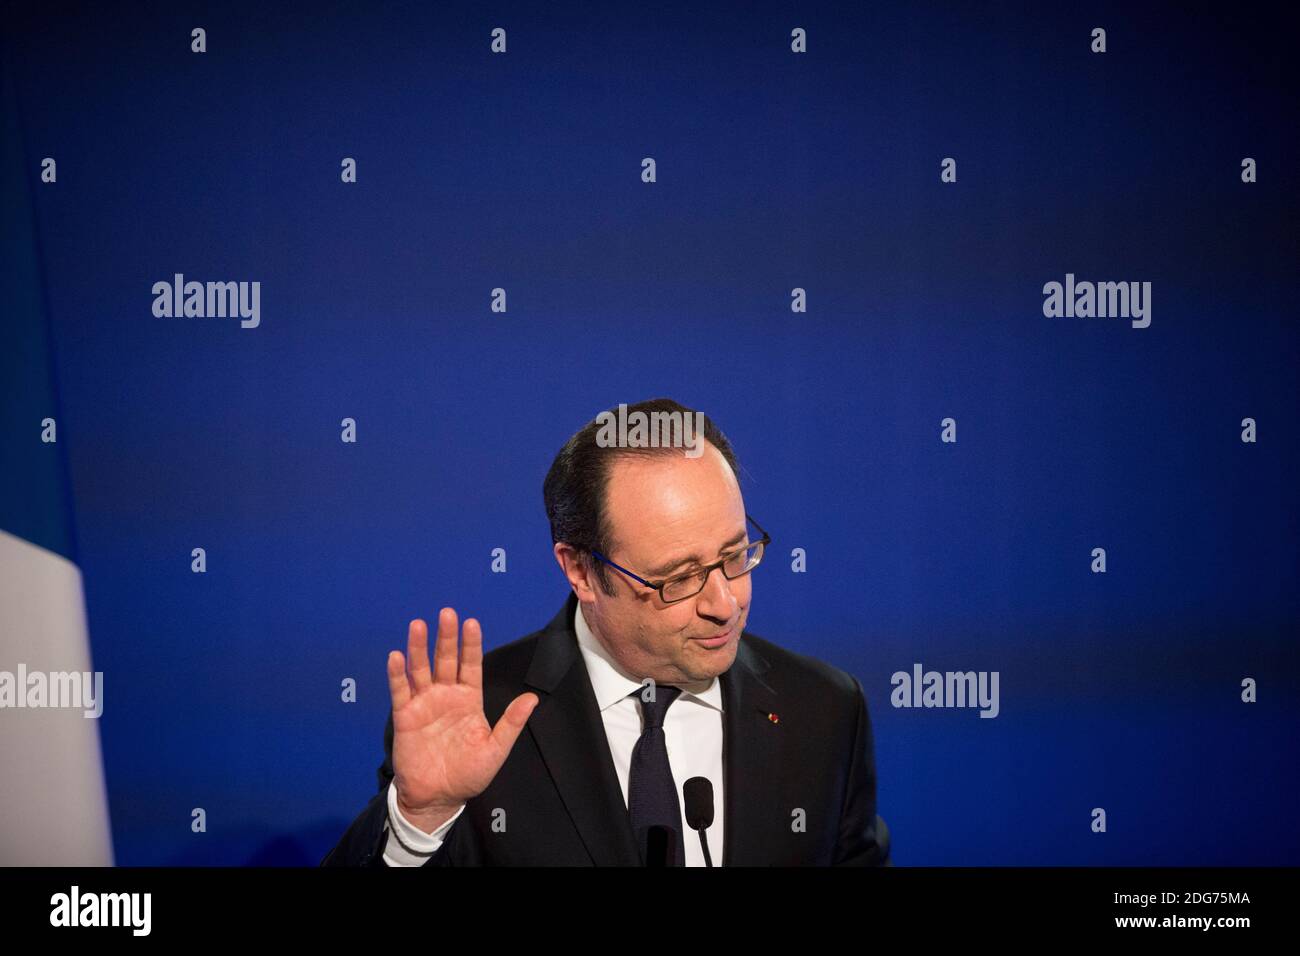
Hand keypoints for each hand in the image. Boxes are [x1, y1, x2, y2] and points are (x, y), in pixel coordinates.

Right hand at [387, 608, 538, 831]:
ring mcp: (424, 703)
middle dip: (446, 637)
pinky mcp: (404, 715)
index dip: (471, 645)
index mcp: (469, 699)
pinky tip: (397, 656)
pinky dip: (397, 673)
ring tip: (419, 625)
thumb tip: (532, 698)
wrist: (438, 797)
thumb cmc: (468, 774)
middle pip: (445, 660)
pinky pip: (400, 690)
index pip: (470, 665)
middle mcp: (446, 695)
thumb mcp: (495, 749)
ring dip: (419, 647)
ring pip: (420, 669)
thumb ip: (511, 723)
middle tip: (446, 613)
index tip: (471, 622)